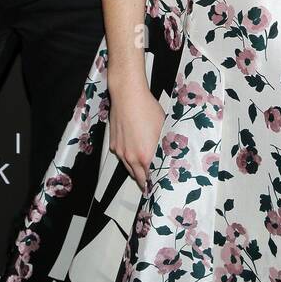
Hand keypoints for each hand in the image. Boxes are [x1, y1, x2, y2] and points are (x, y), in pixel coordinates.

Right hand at [108, 78, 167, 193]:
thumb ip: (163, 147)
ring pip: (128, 167)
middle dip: (144, 181)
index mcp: (145, 156)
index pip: (151, 178)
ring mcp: (120, 151)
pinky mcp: (113, 144)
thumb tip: (166, 156)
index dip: (155, 182)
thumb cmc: (147, 110)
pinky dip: (127, 157)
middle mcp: (131, 157)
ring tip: (142, 169)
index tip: (159, 185)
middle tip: (150, 183)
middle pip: (138, 177)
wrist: (128, 96)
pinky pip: (121, 155)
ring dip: (135, 169)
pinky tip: (133, 149)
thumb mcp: (163, 129)